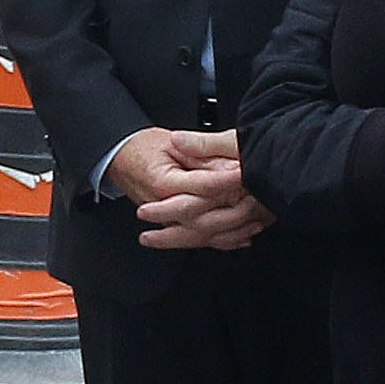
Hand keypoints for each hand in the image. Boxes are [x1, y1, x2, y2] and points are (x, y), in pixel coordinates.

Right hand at [112, 128, 267, 251]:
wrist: (122, 158)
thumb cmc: (144, 148)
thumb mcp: (172, 142)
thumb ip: (200, 154)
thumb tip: (228, 165)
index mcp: (164, 183)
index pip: (204, 186)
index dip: (229, 179)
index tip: (247, 171)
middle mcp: (165, 206)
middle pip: (208, 217)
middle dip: (238, 210)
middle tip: (261, 199)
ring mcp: (169, 220)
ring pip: (206, 235)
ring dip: (235, 230)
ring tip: (259, 221)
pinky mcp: (174, 226)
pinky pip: (202, 240)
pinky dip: (224, 241)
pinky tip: (242, 238)